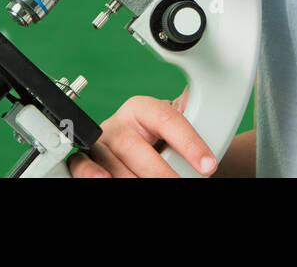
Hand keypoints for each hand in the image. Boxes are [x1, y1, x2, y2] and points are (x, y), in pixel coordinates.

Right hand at [67, 95, 216, 177]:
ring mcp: (100, 143)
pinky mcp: (84, 160)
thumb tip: (217, 108)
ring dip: (132, 179)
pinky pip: (79, 165)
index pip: (166, 119)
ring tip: (155, 188)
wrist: (151, 155)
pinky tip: (103, 180)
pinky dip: (89, 173)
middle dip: (158, 171)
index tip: (208, 166)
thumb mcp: (179, 130)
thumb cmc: (164, 144)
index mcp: (143, 109)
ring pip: (110, 161)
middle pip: (133, 145)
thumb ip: (195, 120)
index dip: (188, 142)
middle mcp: (119, 124)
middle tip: (178, 184)